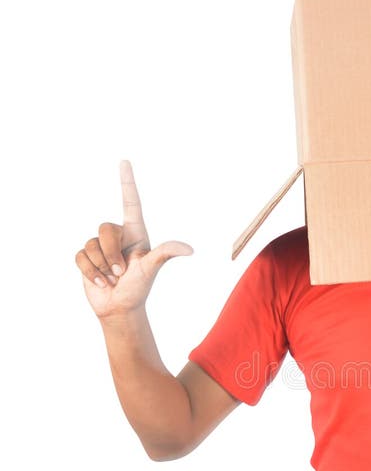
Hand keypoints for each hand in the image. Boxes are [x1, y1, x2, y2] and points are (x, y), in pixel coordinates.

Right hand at [75, 160, 193, 319]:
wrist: (120, 308)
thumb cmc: (139, 288)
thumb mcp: (152, 268)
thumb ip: (166, 253)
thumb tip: (190, 249)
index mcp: (136, 232)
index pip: (131, 202)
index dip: (127, 182)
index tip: (124, 162)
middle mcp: (118, 235)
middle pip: (105, 229)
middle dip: (111, 254)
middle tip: (122, 271)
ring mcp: (101, 246)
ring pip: (91, 245)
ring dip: (102, 266)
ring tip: (113, 277)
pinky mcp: (86, 257)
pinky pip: (80, 256)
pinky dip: (90, 272)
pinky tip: (100, 281)